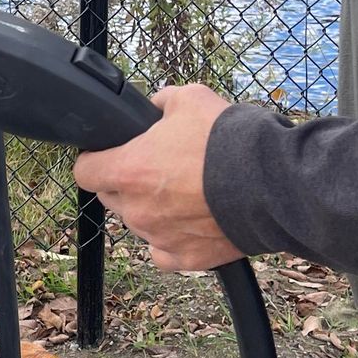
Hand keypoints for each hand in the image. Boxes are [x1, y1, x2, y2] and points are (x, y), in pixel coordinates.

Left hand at [73, 84, 241, 271]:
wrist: (273, 184)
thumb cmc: (229, 141)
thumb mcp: (190, 99)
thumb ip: (161, 102)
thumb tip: (153, 106)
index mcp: (128, 170)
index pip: (85, 171)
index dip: (96, 159)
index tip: (110, 154)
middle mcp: (136, 209)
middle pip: (112, 197)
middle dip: (128, 182)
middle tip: (160, 167)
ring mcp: (159, 237)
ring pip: (140, 223)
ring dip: (154, 209)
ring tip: (188, 192)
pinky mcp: (185, 258)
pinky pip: (164, 251)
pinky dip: (173, 239)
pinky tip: (192, 221)